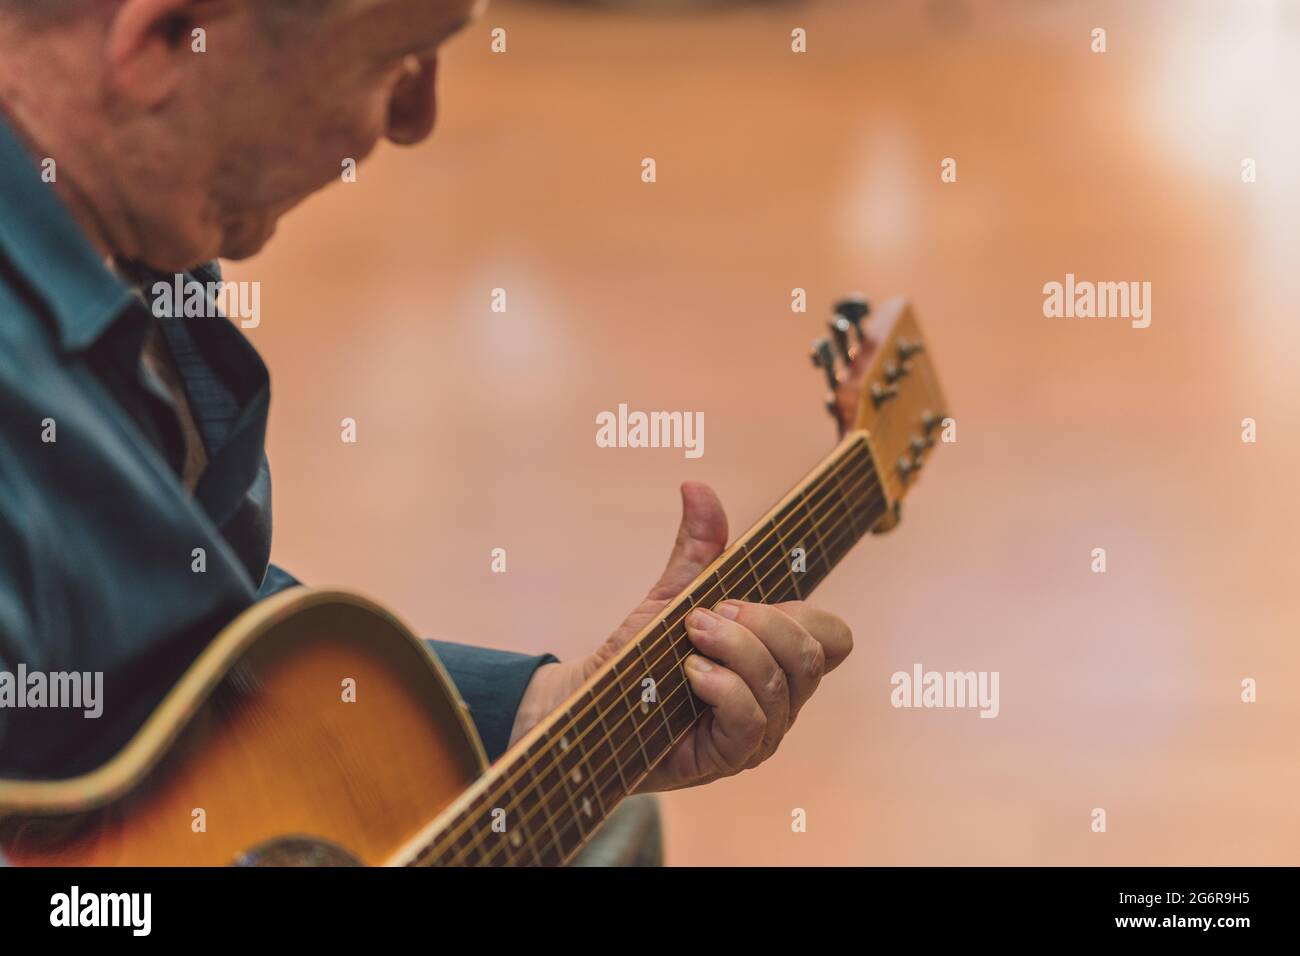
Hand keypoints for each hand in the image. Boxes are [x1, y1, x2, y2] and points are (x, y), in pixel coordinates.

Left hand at [510, 481, 853, 792]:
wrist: (589, 705)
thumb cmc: (640, 657)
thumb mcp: (671, 597)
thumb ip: (697, 550)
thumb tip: (697, 486)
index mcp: (777, 658)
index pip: (834, 636)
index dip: (801, 613)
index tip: (737, 598)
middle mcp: (781, 698)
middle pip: (813, 655)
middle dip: (761, 623)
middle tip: (705, 615)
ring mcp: (760, 733)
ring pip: (782, 683)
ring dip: (733, 648)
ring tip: (688, 640)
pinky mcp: (730, 758)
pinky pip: (751, 719)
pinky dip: (722, 687)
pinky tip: (690, 674)